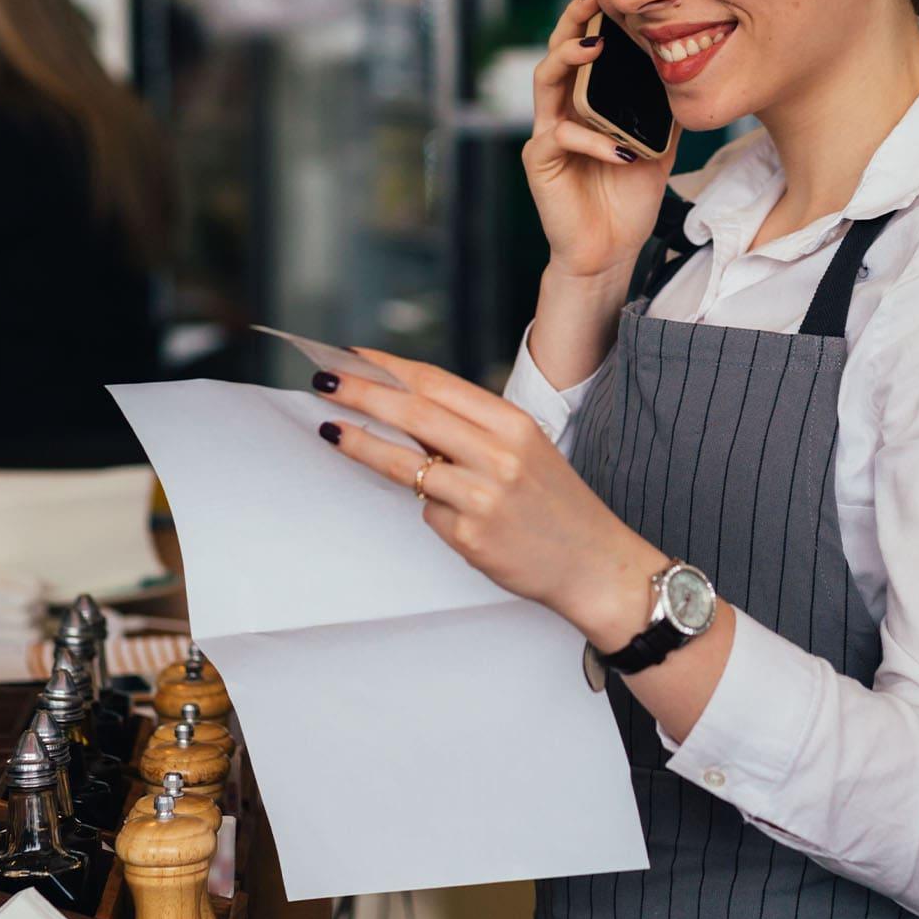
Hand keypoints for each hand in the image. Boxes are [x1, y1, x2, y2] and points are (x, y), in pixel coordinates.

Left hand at [314, 348, 662, 650]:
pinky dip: (429, 506)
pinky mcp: (470, 534)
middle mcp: (499, 453)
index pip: (436, 383)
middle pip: (414, 413)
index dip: (388, 367)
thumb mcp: (526, 448)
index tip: (352, 356)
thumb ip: (471, 429)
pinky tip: (452, 514)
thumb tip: (404, 408)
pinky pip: (429, 511)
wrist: (594, 562)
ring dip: (360, 443)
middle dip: (362, 393)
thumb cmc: (555, 503)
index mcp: (512, 422)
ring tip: (330, 428)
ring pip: (406, 463)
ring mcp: (483, 495)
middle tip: (325, 379)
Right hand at [522, 0, 678, 284]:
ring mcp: (547, 134)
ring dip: (568, 60)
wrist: (608, 250)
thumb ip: (662, 113)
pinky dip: (593, 139)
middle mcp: (561, 111)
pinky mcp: (540, 161)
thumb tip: (689, 75)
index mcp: (585, 103)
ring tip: (594, 47)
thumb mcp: (656, 147)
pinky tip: (619, 150)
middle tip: (591, 0)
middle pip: (556, 53)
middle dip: (571, 22)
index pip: (583, 50)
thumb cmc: (626, 197)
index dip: (591, 20)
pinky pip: (562, 136)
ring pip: (546, 82)